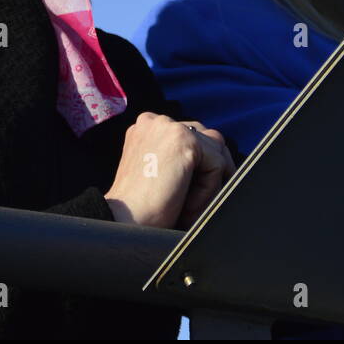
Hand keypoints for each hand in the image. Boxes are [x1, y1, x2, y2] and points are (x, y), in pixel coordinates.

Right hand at [104, 112, 235, 229]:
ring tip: (187, 208)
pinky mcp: (184, 141)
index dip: (198, 169)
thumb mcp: (158, 171)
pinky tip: (186, 206)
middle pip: (209, 141)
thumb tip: (221, 159)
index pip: (193, 137)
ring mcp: (170, 127)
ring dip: (209, 184)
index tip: (184, 195)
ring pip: (216, 153)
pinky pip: (217, 165)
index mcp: (147, 126)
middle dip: (209, 173)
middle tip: (189, 205)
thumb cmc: (140, 208)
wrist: (122, 223)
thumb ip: (178, 156)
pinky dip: (209, 191)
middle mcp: (157, 120)